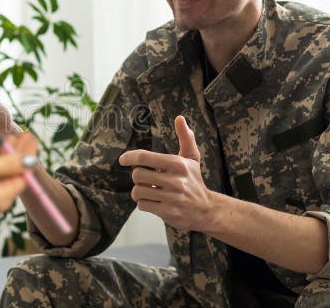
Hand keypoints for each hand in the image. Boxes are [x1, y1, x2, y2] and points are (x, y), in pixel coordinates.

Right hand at [0, 133, 37, 219]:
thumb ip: (10, 164)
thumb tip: (33, 161)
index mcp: (2, 198)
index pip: (24, 174)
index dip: (27, 153)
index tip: (29, 136)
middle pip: (13, 177)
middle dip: (16, 155)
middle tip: (20, 134)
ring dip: (3, 160)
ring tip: (6, 141)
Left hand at [119, 115, 214, 230]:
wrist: (206, 209)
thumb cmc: (194, 181)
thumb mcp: (192, 158)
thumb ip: (185, 137)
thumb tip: (179, 118)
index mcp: (178, 164)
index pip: (145, 157)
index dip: (130, 157)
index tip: (123, 160)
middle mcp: (175, 180)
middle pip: (137, 175)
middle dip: (138, 178)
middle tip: (146, 180)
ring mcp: (171, 198)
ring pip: (138, 191)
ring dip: (139, 192)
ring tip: (149, 191)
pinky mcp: (168, 212)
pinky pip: (142, 205)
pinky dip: (144, 204)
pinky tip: (154, 202)